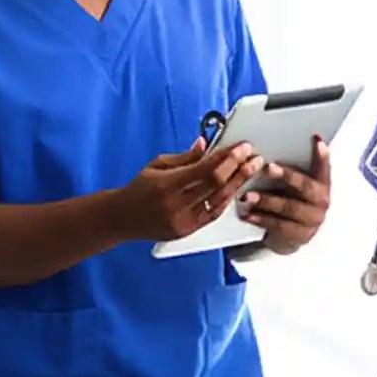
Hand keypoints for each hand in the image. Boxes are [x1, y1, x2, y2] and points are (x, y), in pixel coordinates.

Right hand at [110, 137, 265, 241]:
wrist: (124, 218)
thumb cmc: (139, 188)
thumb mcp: (157, 165)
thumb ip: (185, 157)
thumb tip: (206, 145)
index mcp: (167, 184)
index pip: (206, 169)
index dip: (227, 157)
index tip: (241, 147)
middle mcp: (176, 205)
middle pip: (216, 185)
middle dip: (238, 168)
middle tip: (252, 157)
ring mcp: (183, 221)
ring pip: (219, 201)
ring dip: (238, 184)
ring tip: (251, 171)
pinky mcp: (187, 231)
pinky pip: (213, 214)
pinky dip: (226, 200)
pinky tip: (236, 188)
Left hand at [235, 135, 330, 254]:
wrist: (291, 237)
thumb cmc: (290, 201)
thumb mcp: (294, 187)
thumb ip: (290, 172)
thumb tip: (267, 152)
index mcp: (322, 185)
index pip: (324, 167)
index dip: (322, 155)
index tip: (316, 140)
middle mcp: (321, 202)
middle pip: (305, 187)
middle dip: (287, 176)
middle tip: (268, 167)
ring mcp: (312, 221)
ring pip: (289, 207)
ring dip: (266, 200)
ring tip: (247, 196)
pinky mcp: (298, 236)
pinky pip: (277, 226)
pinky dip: (260, 219)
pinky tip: (247, 214)